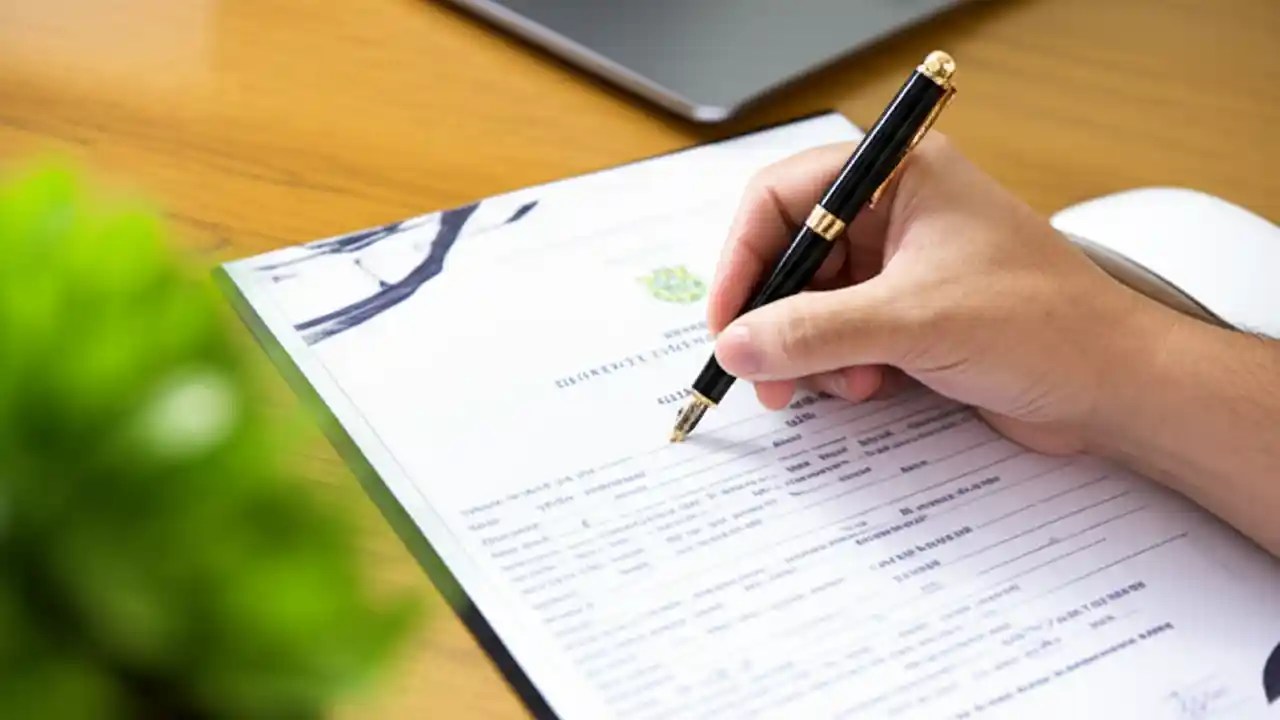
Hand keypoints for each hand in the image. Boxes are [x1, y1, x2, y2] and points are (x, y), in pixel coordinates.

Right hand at [707, 133, 1176, 455]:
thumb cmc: (1042, 326)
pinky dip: (838, 366)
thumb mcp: (912, 323)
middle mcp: (896, 212)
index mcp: (900, 176)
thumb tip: (736, 344)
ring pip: (812, 302)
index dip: (744, 258)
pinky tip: (869, 387)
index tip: (726, 321)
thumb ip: (813, 332)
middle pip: (792, 254)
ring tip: (840, 385)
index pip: (783, 197)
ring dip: (809, 350)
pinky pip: (841, 334)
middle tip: (763, 372)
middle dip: (774, 317)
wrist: (1116, 387)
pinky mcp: (911, 314)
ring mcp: (903, 265)